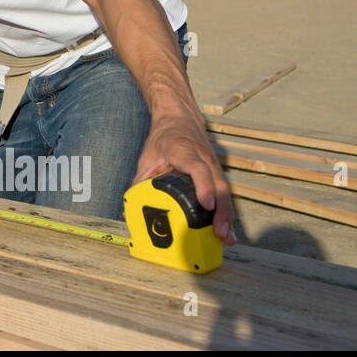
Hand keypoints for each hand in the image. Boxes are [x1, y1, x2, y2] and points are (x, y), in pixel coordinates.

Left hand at [134, 116, 237, 244]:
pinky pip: (224, 193)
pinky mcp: (217, 173)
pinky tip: (226, 230)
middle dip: (220, 210)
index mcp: (183, 151)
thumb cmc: (163, 139)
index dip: (203, 186)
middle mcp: (204, 158)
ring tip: (226, 237)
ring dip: (227, 215)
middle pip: (218, 184)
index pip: (198, 168)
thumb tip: (129, 209)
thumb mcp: (147, 157)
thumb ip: (140, 182)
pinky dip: (226, 211)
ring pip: (224, 191)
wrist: (180, 118)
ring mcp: (214, 165)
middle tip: (219, 232)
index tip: (207, 204)